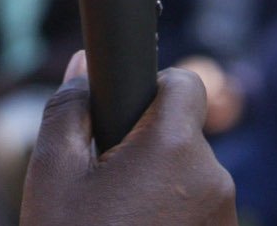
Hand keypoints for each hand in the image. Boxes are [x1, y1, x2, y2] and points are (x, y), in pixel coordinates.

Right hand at [21, 54, 236, 225]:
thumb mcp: (52, 173)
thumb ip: (69, 109)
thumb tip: (84, 67)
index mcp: (174, 148)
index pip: (187, 83)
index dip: (155, 88)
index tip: (125, 114)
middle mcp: (214, 181)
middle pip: (185, 136)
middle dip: (149, 147)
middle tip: (105, 182)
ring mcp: (225, 222)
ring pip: (192, 180)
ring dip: (162, 188)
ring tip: (118, 220)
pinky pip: (199, 216)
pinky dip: (173, 220)